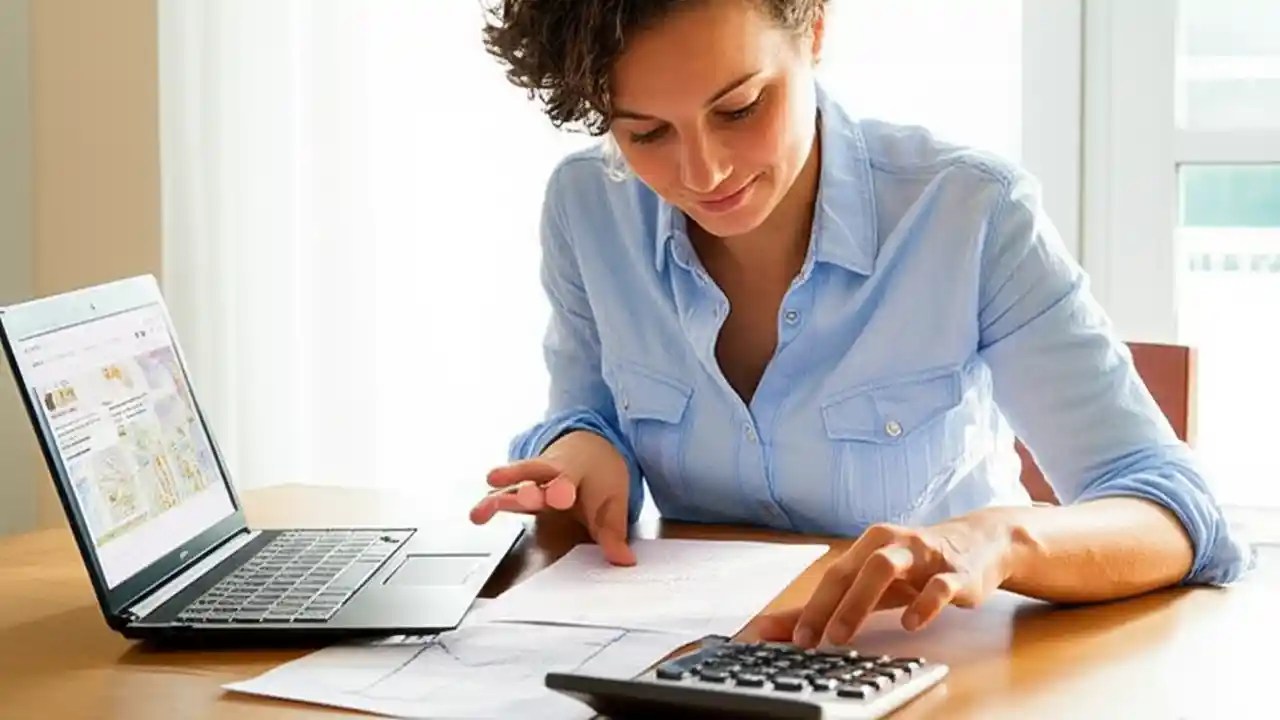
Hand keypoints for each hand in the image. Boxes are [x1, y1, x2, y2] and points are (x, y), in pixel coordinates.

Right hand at [469, 430, 635, 565]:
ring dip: (501, 497)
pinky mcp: (522, 487)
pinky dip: (491, 504)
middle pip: (536, 478)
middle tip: (523, 498)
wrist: (589, 447)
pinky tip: (477, 516)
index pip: (568, 478)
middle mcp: (550, 472)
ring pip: (514, 484)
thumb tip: (623, 561)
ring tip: (482, 512)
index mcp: (576, 471)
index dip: (564, 487)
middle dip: (529, 490)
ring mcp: (534, 480)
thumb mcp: (613, 500)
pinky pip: (504, 494)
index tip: (560, 495)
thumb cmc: (600, 475)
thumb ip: (613, 532)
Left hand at [762, 518, 1014, 647]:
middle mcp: (892, 543)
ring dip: (860, 600)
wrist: (980, 542)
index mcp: (869, 545)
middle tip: (813, 640)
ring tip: (845, 634)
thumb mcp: (873, 581)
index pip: (832, 575)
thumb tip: (776, 627)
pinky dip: (923, 604)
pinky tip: (911, 624)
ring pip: (886, 567)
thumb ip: (830, 604)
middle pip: (852, 569)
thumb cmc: (916, 565)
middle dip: (828, 606)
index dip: (810, 606)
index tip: (793, 638)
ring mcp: (925, 555)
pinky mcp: (958, 572)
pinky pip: (939, 585)